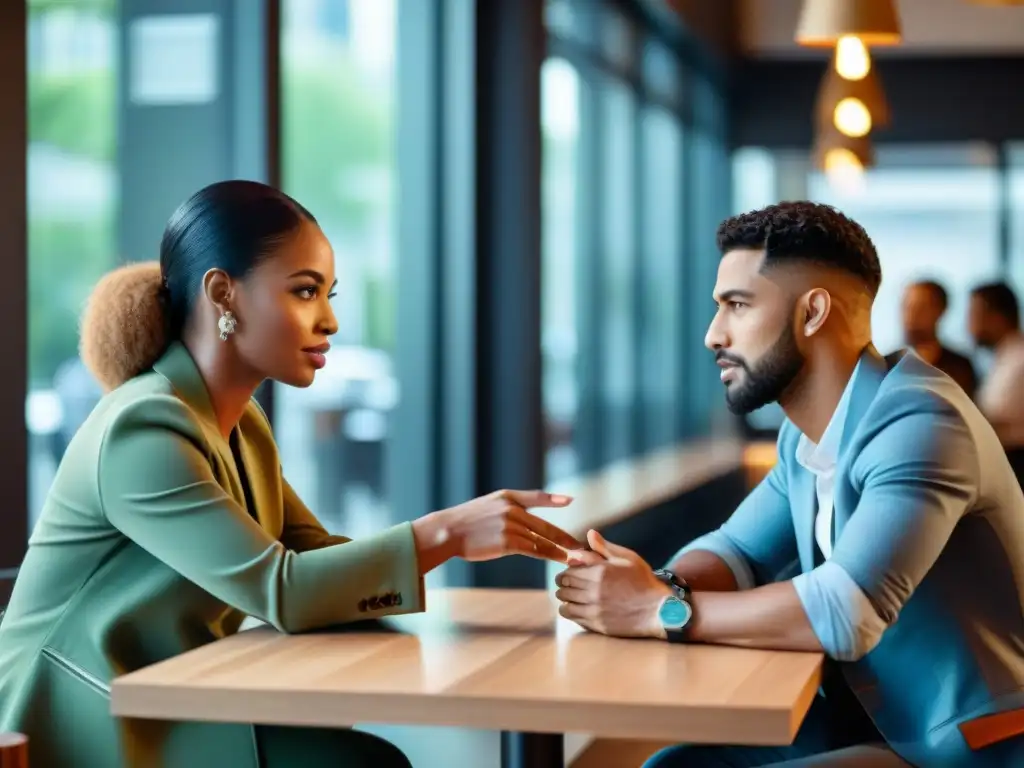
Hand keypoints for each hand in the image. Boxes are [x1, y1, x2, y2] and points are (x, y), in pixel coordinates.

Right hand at [415, 489, 581, 565]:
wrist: (448, 531)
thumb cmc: (464, 522)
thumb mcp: (486, 506)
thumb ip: (505, 509)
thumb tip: (520, 519)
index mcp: (507, 497)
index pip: (536, 496)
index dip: (554, 499)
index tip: (570, 500)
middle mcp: (512, 508)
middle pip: (544, 525)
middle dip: (564, 538)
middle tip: (580, 546)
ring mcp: (510, 524)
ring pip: (542, 540)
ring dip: (561, 550)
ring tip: (575, 558)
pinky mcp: (507, 542)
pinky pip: (533, 550)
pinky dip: (549, 556)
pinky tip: (559, 561)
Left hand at [555, 530, 670, 638]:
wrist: (657, 610)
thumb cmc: (643, 581)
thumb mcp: (627, 558)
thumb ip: (605, 547)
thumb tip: (590, 534)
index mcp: (599, 572)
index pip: (568, 571)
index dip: (566, 571)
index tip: (570, 572)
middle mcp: (593, 591)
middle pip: (564, 586)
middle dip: (563, 583)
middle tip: (568, 583)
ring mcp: (594, 609)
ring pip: (565, 602)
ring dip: (565, 598)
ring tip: (571, 596)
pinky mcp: (596, 623)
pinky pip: (572, 617)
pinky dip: (570, 611)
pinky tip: (577, 608)